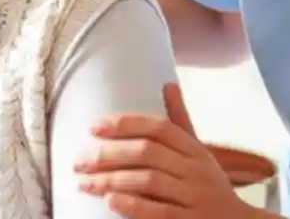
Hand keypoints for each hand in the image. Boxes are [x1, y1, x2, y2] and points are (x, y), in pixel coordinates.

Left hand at [75, 83, 257, 218]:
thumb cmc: (211, 186)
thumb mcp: (198, 152)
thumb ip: (179, 122)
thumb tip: (168, 83)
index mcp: (195, 149)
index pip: (159, 127)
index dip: (125, 123)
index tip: (93, 128)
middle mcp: (196, 169)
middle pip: (148, 152)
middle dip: (109, 155)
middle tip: (79, 162)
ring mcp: (196, 197)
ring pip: (150, 181)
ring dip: (113, 181)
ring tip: (85, 184)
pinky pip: (160, 212)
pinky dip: (134, 205)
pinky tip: (111, 201)